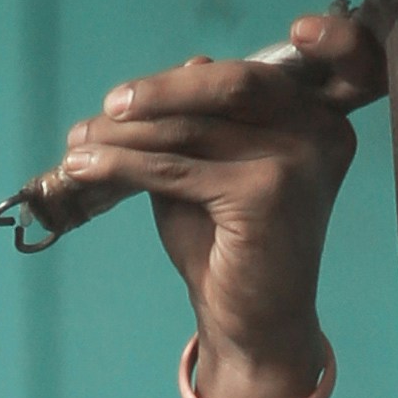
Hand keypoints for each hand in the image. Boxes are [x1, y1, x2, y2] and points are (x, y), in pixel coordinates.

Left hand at [41, 13, 377, 397]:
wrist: (252, 328)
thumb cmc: (230, 251)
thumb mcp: (212, 173)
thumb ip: (201, 124)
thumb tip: (176, 69)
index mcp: (317, 120)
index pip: (251, 76)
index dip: (184, 81)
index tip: (152, 81)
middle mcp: (319, 131)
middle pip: (229, 85)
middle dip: (158, 92)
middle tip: (107, 107)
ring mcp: (297, 159)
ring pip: (192, 128)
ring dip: (124, 134)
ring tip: (78, 144)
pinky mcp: (266, 191)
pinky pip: (177, 167)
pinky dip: (123, 164)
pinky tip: (87, 167)